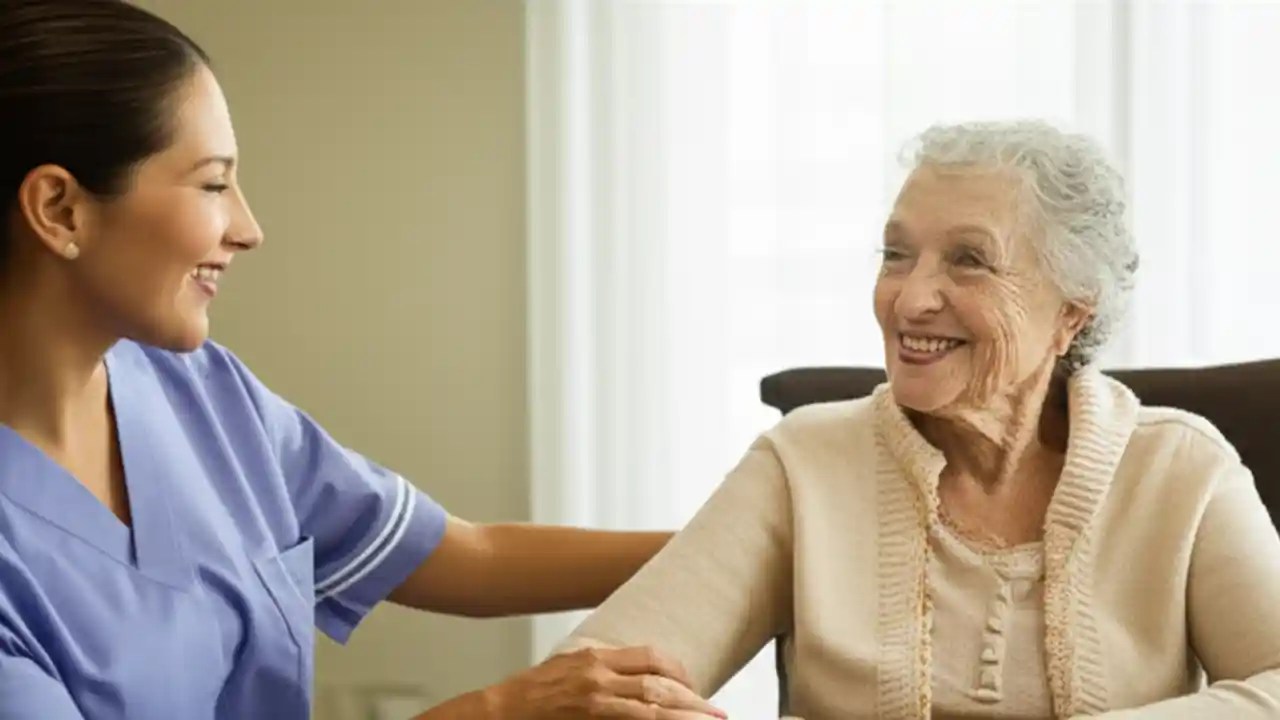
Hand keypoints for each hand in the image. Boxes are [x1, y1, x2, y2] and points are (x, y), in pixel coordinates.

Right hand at [485, 646, 726, 718]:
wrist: (496, 713)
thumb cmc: (528, 697)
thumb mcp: (566, 669)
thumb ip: (599, 669)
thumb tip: (631, 676)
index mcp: (596, 657)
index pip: (651, 657)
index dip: (679, 671)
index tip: (694, 686)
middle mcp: (599, 674)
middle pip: (660, 682)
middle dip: (694, 699)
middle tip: (717, 713)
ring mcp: (596, 699)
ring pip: (655, 704)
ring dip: (687, 716)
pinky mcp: (590, 717)